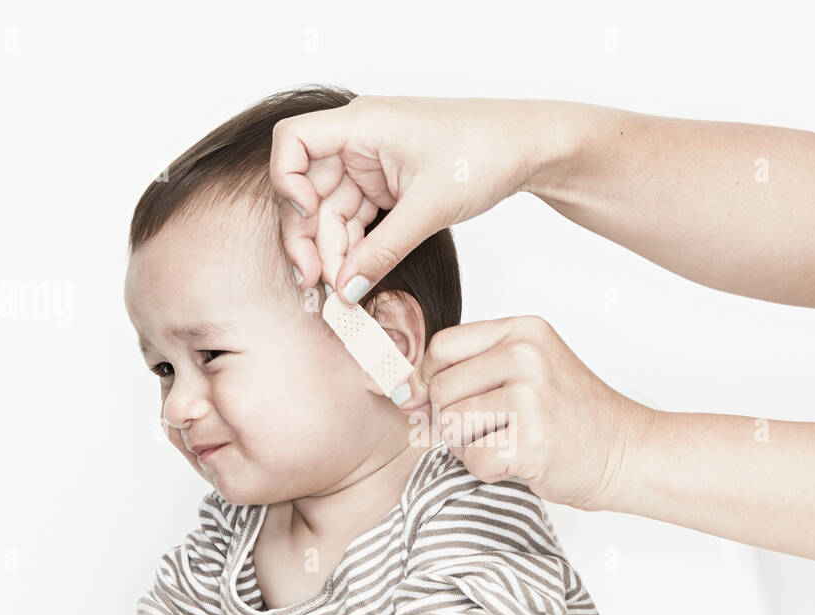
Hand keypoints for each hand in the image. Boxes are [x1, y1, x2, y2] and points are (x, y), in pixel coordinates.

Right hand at [271, 96, 553, 301]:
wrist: (527, 148)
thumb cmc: (485, 152)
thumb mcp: (431, 207)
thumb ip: (384, 250)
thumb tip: (347, 288)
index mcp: (362, 124)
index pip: (293, 141)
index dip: (287, 181)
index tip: (308, 218)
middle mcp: (359, 140)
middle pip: (309, 189)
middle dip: (310, 236)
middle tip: (318, 282)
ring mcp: (372, 164)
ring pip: (332, 211)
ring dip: (333, 251)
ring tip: (342, 290)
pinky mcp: (387, 186)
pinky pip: (357, 219)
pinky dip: (355, 248)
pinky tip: (355, 277)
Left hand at [401, 314, 652, 511]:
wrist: (627, 452)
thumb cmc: (573, 418)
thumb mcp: (530, 370)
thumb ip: (477, 369)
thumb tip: (406, 390)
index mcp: (524, 331)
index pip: (442, 346)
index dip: (434, 380)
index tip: (450, 402)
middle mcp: (526, 355)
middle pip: (441, 389)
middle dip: (454, 419)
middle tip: (491, 431)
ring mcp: (531, 396)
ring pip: (452, 425)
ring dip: (468, 447)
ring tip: (506, 445)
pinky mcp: (531, 439)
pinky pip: (473, 459)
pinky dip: (487, 471)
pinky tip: (518, 463)